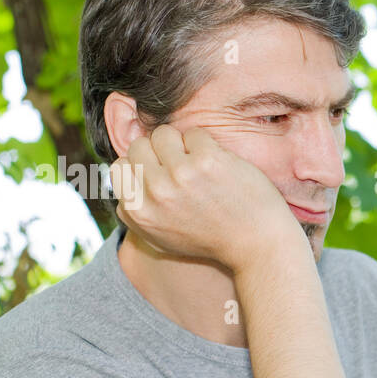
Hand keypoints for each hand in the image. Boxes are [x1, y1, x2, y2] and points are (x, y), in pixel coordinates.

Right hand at [110, 125, 302, 273]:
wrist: (256, 244)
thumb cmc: (211, 240)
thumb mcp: (160, 240)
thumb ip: (134, 216)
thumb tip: (120, 190)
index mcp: (138, 211)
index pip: (120, 166)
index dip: (141, 165)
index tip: (161, 173)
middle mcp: (156, 193)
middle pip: (139, 145)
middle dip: (159, 151)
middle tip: (182, 166)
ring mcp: (181, 174)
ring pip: (164, 133)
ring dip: (182, 144)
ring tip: (199, 164)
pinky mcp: (207, 161)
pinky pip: (194, 133)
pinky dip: (206, 144)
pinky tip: (218, 164)